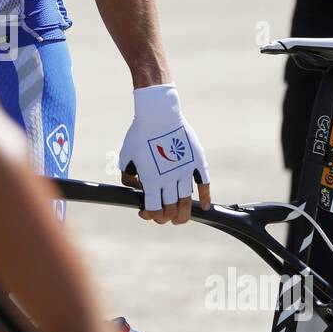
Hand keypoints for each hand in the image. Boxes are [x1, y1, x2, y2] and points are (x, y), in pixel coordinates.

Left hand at [118, 84, 211, 224]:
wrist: (159, 113)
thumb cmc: (139, 134)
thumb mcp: (126, 157)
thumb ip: (128, 178)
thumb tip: (138, 188)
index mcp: (152, 180)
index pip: (154, 210)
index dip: (150, 216)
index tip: (146, 212)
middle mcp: (170, 179)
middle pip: (171, 210)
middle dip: (165, 218)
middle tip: (163, 216)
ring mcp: (185, 171)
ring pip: (187, 202)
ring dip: (184, 215)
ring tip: (180, 219)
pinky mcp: (197, 161)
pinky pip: (204, 183)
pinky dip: (205, 198)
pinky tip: (204, 206)